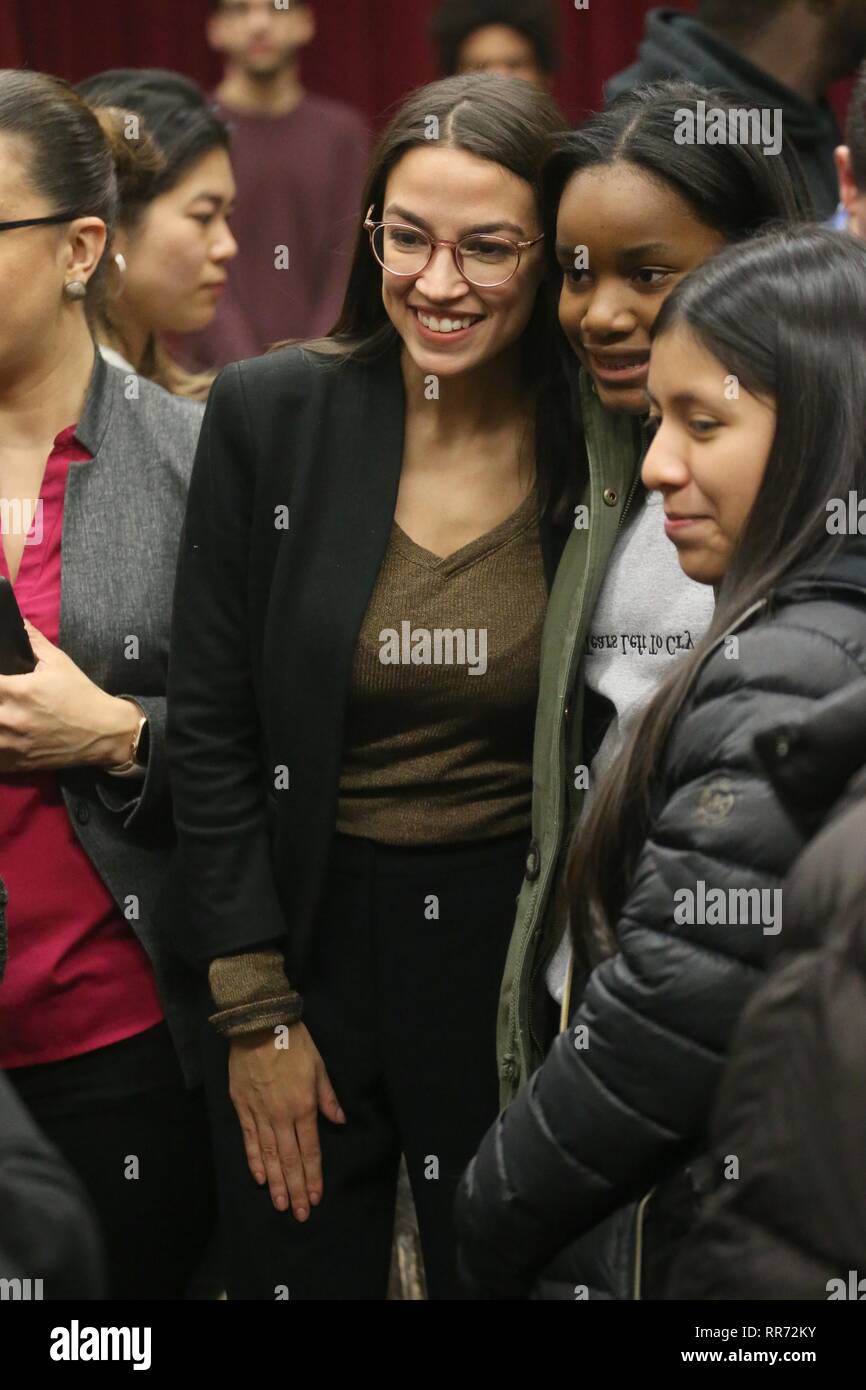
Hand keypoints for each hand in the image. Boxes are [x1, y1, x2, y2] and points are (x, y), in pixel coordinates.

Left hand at [0, 621, 139, 772]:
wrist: (104, 733)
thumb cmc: (81, 695)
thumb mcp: (59, 663)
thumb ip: (33, 641)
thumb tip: (18, 621)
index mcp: (18, 691)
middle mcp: (11, 719)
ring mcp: (12, 745)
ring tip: (1, 715)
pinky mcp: (17, 763)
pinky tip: (2, 736)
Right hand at [228, 1023, 345, 1218]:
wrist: (258, 1024)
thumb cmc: (293, 1041)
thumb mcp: (319, 1065)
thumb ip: (327, 1096)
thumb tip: (338, 1120)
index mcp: (303, 1106)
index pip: (310, 1149)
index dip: (313, 1175)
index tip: (315, 1197)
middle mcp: (281, 1116)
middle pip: (289, 1159)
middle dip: (296, 1189)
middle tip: (299, 1214)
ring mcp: (259, 1114)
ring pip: (268, 1156)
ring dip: (276, 1183)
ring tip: (281, 1205)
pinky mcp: (242, 1107)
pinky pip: (249, 1140)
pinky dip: (254, 1161)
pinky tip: (260, 1179)